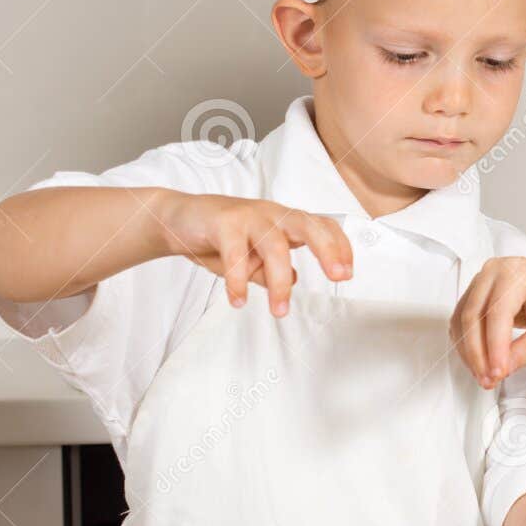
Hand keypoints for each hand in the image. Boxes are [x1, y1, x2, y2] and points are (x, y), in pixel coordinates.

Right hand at [157, 192, 352, 316]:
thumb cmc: (220, 237)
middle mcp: (271, 214)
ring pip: (274, 246)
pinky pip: (235, 254)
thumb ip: (271, 270)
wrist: (177, 218)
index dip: (339, 246)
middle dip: (328, 250)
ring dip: (279, 282)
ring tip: (279, 311)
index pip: (322, 226)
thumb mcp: (251, 257)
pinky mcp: (222, 222)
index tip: (348, 272)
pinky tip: (238, 299)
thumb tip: (296, 281)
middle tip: (339, 276)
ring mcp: (248, 216)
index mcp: (284, 221)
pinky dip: (238, 280)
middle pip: (309, 225)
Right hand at [451, 256, 525, 387]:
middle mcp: (494, 271)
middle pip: (474, 316)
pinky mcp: (473, 295)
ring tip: (487, 378)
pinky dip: (467, 346)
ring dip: (470, 353)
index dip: (495, 345)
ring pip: (462, 321)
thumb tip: (505, 367)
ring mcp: (480, 281)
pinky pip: (461, 323)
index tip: (499, 372)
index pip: (499, 311)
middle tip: (489, 380)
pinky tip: (480, 365)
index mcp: (518, 271)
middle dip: (478, 353)